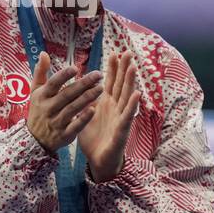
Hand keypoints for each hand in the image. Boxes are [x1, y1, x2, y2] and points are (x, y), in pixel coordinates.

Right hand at [26, 53, 102, 152]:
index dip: (63, 76)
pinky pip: (75, 126)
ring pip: (73, 108)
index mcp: (42, 96)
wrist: (35, 139)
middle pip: (67, 94)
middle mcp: (48, 108)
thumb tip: (44, 53)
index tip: (76, 68)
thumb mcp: (35, 91)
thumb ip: (41, 72)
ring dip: (87, 98)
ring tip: (101, 88)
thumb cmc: (38, 110)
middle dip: (83, 84)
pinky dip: (84, 118)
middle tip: (98, 75)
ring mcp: (56, 122)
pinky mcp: (64, 134)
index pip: (53, 84)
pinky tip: (94, 109)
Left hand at [78, 50, 139, 182]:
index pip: (110, 83)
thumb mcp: (85, 115)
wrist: (98, 160)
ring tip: (133, 68)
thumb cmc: (93, 138)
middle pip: (121, 85)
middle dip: (124, 69)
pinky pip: (127, 116)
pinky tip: (136, 95)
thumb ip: (84, 101)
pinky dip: (132, 105)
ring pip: (127, 97)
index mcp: (105, 104)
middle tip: (128, 52)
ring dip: (130, 83)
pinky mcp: (122, 130)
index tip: (114, 53)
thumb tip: (77, 87)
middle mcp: (115, 108)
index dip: (112, 69)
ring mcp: (121, 117)